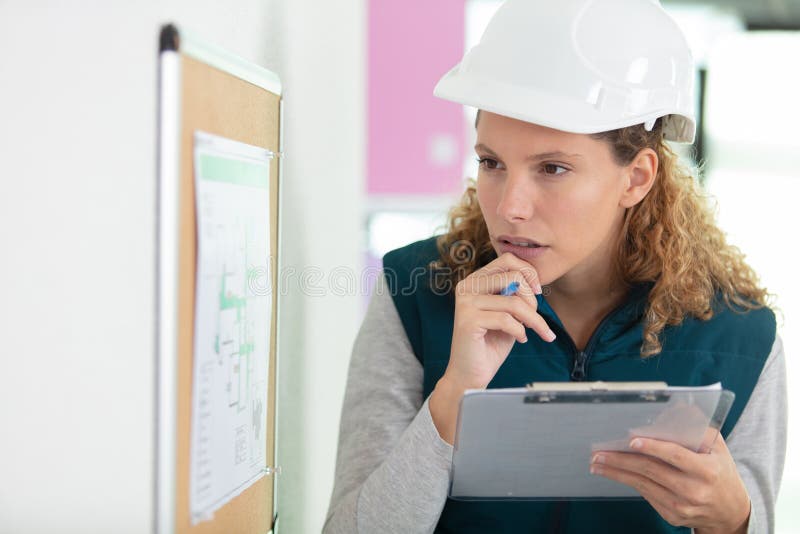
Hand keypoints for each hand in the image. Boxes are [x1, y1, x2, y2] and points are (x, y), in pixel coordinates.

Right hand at [443, 252, 555, 390]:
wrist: (470, 375)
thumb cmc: (490, 343)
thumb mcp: (507, 313)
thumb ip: (515, 294)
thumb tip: (533, 283)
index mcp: (475, 280)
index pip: (508, 260)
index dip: (529, 273)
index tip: (538, 293)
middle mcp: (467, 286)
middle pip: (513, 276)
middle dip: (532, 299)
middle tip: (536, 319)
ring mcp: (465, 302)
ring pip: (514, 301)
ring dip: (533, 319)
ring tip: (536, 331)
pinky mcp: (468, 320)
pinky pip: (506, 319)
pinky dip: (520, 331)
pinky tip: (520, 339)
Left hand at [590, 433, 749, 532]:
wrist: (730, 512)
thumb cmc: (721, 472)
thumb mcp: (718, 447)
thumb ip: (699, 427)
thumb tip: (677, 407)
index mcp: (707, 471)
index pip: (676, 456)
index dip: (653, 447)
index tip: (632, 440)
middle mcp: (694, 491)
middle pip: (651, 471)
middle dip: (622, 460)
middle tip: (599, 452)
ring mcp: (682, 506)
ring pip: (643, 485)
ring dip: (616, 473)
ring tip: (597, 463)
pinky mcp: (672, 516)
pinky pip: (646, 494)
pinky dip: (628, 481)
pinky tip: (614, 473)